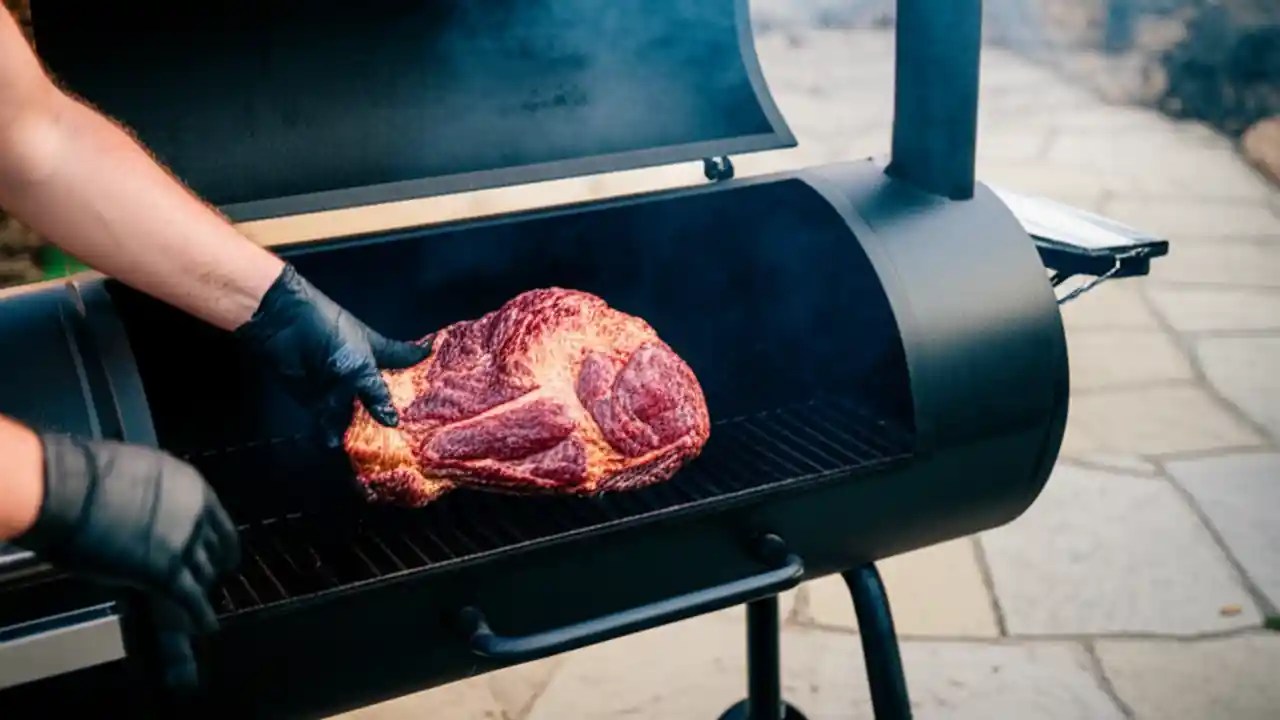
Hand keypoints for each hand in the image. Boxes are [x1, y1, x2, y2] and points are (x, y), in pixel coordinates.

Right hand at [11, 434, 238, 632]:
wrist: (71, 490)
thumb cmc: (91, 475)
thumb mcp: (142, 472)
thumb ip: (159, 495)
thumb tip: (156, 509)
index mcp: (193, 488)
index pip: (220, 522)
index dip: (223, 542)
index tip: (225, 553)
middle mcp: (196, 516)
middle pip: (215, 549)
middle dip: (213, 566)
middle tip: (211, 578)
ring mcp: (183, 544)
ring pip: (204, 573)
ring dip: (203, 588)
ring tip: (202, 600)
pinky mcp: (164, 572)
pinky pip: (191, 598)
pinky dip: (200, 614)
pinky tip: (207, 624)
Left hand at [233, 263, 430, 446]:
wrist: (284, 328)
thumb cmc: (332, 335)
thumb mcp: (361, 365)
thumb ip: (376, 394)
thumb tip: (392, 421)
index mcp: (377, 351)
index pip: (403, 357)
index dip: (418, 358)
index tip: (436, 361)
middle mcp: (359, 369)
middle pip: (378, 392)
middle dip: (391, 410)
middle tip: (410, 434)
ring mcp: (337, 384)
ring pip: (354, 411)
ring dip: (361, 428)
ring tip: (377, 451)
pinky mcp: (314, 397)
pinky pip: (327, 419)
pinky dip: (332, 433)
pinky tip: (343, 449)